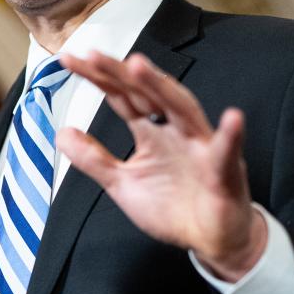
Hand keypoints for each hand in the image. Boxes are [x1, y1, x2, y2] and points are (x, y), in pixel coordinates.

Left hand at [56, 52, 265, 281]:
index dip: (97, 77)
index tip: (69, 60)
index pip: (121, 96)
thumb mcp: (122, 183)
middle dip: (119, 73)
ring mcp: (201, 147)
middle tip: (92, 54)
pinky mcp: (224, 172)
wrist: (211, 239)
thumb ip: (94, 159)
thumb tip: (61, 133)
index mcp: (151, 131)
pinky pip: (226, 153)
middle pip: (145, 93)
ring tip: (138, 65)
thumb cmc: (173, 206)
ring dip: (161, 87)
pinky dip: (230, 136)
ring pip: (181, 109)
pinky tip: (232, 119)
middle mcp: (175, 130)